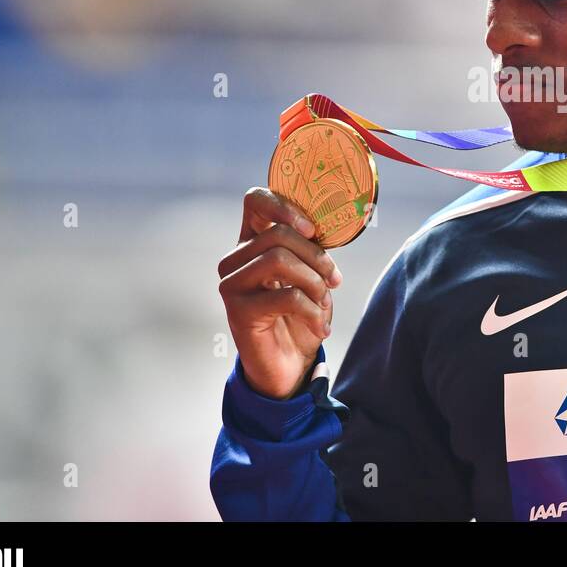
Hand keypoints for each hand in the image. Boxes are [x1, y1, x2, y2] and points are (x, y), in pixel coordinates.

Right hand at [217, 188, 342, 398]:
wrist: (290, 365)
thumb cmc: (301, 315)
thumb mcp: (310, 275)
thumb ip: (310, 248)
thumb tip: (321, 227)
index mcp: (252, 242)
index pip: (255, 200)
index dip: (285, 205)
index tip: (311, 229)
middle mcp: (235, 259)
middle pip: (278, 234)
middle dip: (316, 256)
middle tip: (334, 280)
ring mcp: (232, 285)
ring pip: (279, 259)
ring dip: (315, 282)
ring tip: (324, 304)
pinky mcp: (238, 312)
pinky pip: (286, 296)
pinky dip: (313, 310)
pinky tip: (320, 326)